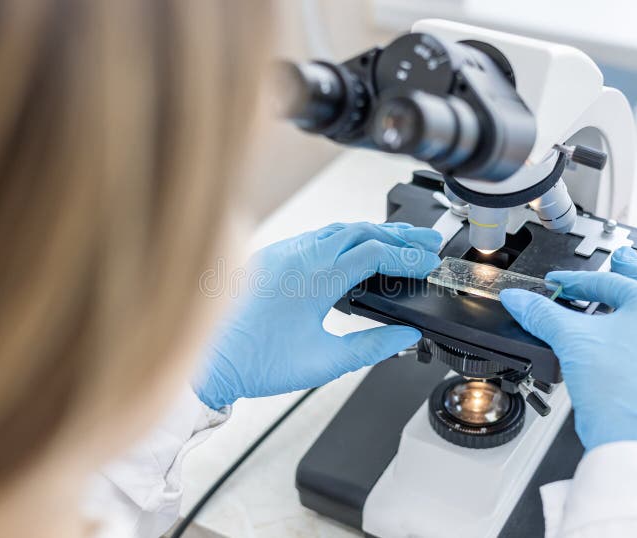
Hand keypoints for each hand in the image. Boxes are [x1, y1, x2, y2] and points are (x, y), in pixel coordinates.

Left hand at [195, 222, 441, 408]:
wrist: (207, 360)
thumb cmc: (255, 363)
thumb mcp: (324, 363)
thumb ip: (372, 347)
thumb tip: (406, 336)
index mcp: (314, 277)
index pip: (375, 254)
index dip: (408, 257)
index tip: (430, 263)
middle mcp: (298, 255)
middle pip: (360, 231)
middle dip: (398, 235)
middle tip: (428, 242)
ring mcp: (283, 253)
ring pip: (337, 230)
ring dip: (372, 233)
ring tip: (400, 241)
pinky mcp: (272, 257)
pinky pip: (317, 236)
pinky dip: (345, 238)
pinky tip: (355, 249)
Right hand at [500, 246, 636, 450]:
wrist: (636, 443)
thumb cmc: (615, 392)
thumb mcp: (569, 340)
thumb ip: (541, 313)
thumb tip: (518, 299)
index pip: (609, 281)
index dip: (575, 280)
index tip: (556, 283)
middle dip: (627, 277)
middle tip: (619, 262)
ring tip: (622, 310)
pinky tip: (632, 356)